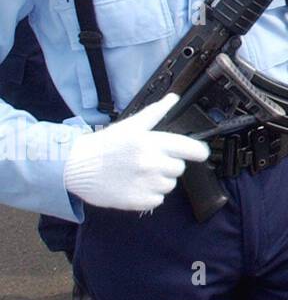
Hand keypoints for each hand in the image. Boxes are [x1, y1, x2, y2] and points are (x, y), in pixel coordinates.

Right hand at [62, 93, 210, 211]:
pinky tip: (134, 185)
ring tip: (139, 173)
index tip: (199, 153)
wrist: (76, 167)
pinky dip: (149, 195)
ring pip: (169, 185)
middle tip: (149, 161)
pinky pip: (157, 200)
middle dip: (169, 164)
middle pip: (180, 168)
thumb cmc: (105, 144)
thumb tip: (174, 98)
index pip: (192, 149)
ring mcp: (145, 184)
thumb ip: (156, 112)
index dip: (199, 152)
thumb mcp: (131, 125)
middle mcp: (152, 163)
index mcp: (152, 142)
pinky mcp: (138, 201)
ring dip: (159, 181)